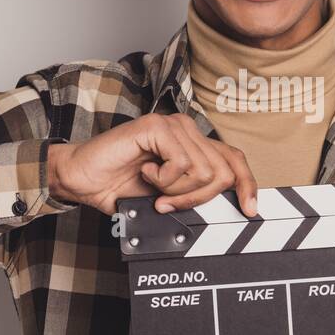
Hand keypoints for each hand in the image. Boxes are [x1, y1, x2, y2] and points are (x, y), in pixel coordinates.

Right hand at [46, 112, 257, 217]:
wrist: (83, 180)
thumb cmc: (121, 187)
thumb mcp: (168, 198)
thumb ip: (195, 195)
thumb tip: (231, 208)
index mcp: (193, 145)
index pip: (234, 160)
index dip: (247, 184)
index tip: (251, 210)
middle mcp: (188, 130)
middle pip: (221, 173)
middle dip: (196, 198)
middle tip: (167, 203)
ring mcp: (173, 125)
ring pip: (203, 171)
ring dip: (176, 191)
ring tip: (154, 187)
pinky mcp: (157, 126)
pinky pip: (181, 163)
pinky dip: (163, 179)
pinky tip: (145, 173)